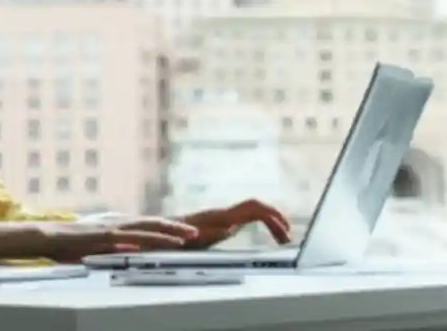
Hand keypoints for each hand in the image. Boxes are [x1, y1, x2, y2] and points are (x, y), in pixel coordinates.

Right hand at [39, 216, 200, 262]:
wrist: (50, 237)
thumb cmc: (73, 243)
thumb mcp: (101, 246)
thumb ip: (119, 246)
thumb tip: (135, 251)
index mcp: (121, 226)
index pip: (152, 225)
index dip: (172, 228)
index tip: (189, 232)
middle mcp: (121, 224)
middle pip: (156, 223)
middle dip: (178, 228)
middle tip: (199, 232)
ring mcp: (114, 229)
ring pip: (148, 229)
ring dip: (170, 233)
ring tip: (188, 237)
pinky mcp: (106, 236)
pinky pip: (132, 238)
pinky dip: (148, 240)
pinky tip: (158, 243)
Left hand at [176, 199, 293, 248]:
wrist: (158, 234)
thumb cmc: (171, 240)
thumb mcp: (188, 240)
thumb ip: (203, 234)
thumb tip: (223, 228)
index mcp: (221, 218)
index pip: (254, 208)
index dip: (273, 216)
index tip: (286, 232)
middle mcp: (224, 214)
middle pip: (258, 207)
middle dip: (277, 220)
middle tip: (288, 238)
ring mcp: (223, 216)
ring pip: (255, 211)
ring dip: (272, 222)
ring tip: (284, 239)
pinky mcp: (221, 222)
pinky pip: (249, 217)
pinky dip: (263, 224)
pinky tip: (268, 236)